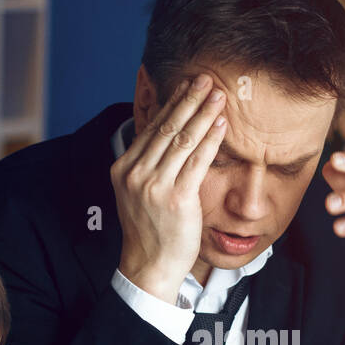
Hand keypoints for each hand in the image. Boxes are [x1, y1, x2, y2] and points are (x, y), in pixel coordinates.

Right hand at [111, 73, 227, 303]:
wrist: (149, 266)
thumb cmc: (150, 231)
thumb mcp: (138, 194)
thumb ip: (148, 166)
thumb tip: (165, 138)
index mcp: (123, 169)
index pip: (151, 129)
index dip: (171, 104)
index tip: (186, 85)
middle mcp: (135, 173)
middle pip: (166, 128)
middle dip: (188, 99)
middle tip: (205, 78)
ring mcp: (154, 185)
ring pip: (182, 139)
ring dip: (203, 113)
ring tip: (218, 95)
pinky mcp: (176, 198)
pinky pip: (197, 161)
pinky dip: (210, 139)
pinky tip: (221, 124)